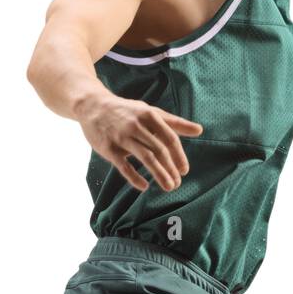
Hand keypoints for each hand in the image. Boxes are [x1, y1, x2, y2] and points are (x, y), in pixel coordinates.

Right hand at [77, 92, 202, 192]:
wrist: (93, 106)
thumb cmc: (127, 111)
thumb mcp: (150, 112)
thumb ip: (174, 123)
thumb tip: (200, 130)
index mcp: (149, 115)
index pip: (170, 138)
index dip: (179, 156)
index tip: (184, 170)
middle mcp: (136, 125)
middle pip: (159, 150)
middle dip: (171, 168)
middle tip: (177, 183)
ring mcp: (121, 137)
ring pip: (145, 158)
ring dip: (159, 174)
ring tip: (169, 187)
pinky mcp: (108, 148)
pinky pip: (123, 166)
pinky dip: (134, 178)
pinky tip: (144, 186)